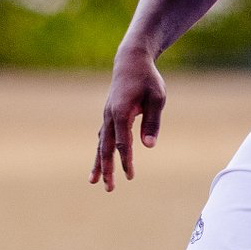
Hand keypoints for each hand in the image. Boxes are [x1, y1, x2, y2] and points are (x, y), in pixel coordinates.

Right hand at [91, 49, 164, 190]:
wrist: (131, 60)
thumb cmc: (147, 79)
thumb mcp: (157, 97)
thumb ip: (153, 122)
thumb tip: (149, 146)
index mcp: (121, 112)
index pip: (123, 143)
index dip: (126, 161)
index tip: (130, 176)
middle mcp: (110, 116)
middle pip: (106, 147)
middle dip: (107, 169)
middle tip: (109, 188)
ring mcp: (107, 115)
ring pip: (100, 144)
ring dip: (98, 163)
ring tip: (93, 181)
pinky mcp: (109, 114)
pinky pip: (102, 137)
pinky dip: (100, 150)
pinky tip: (99, 162)